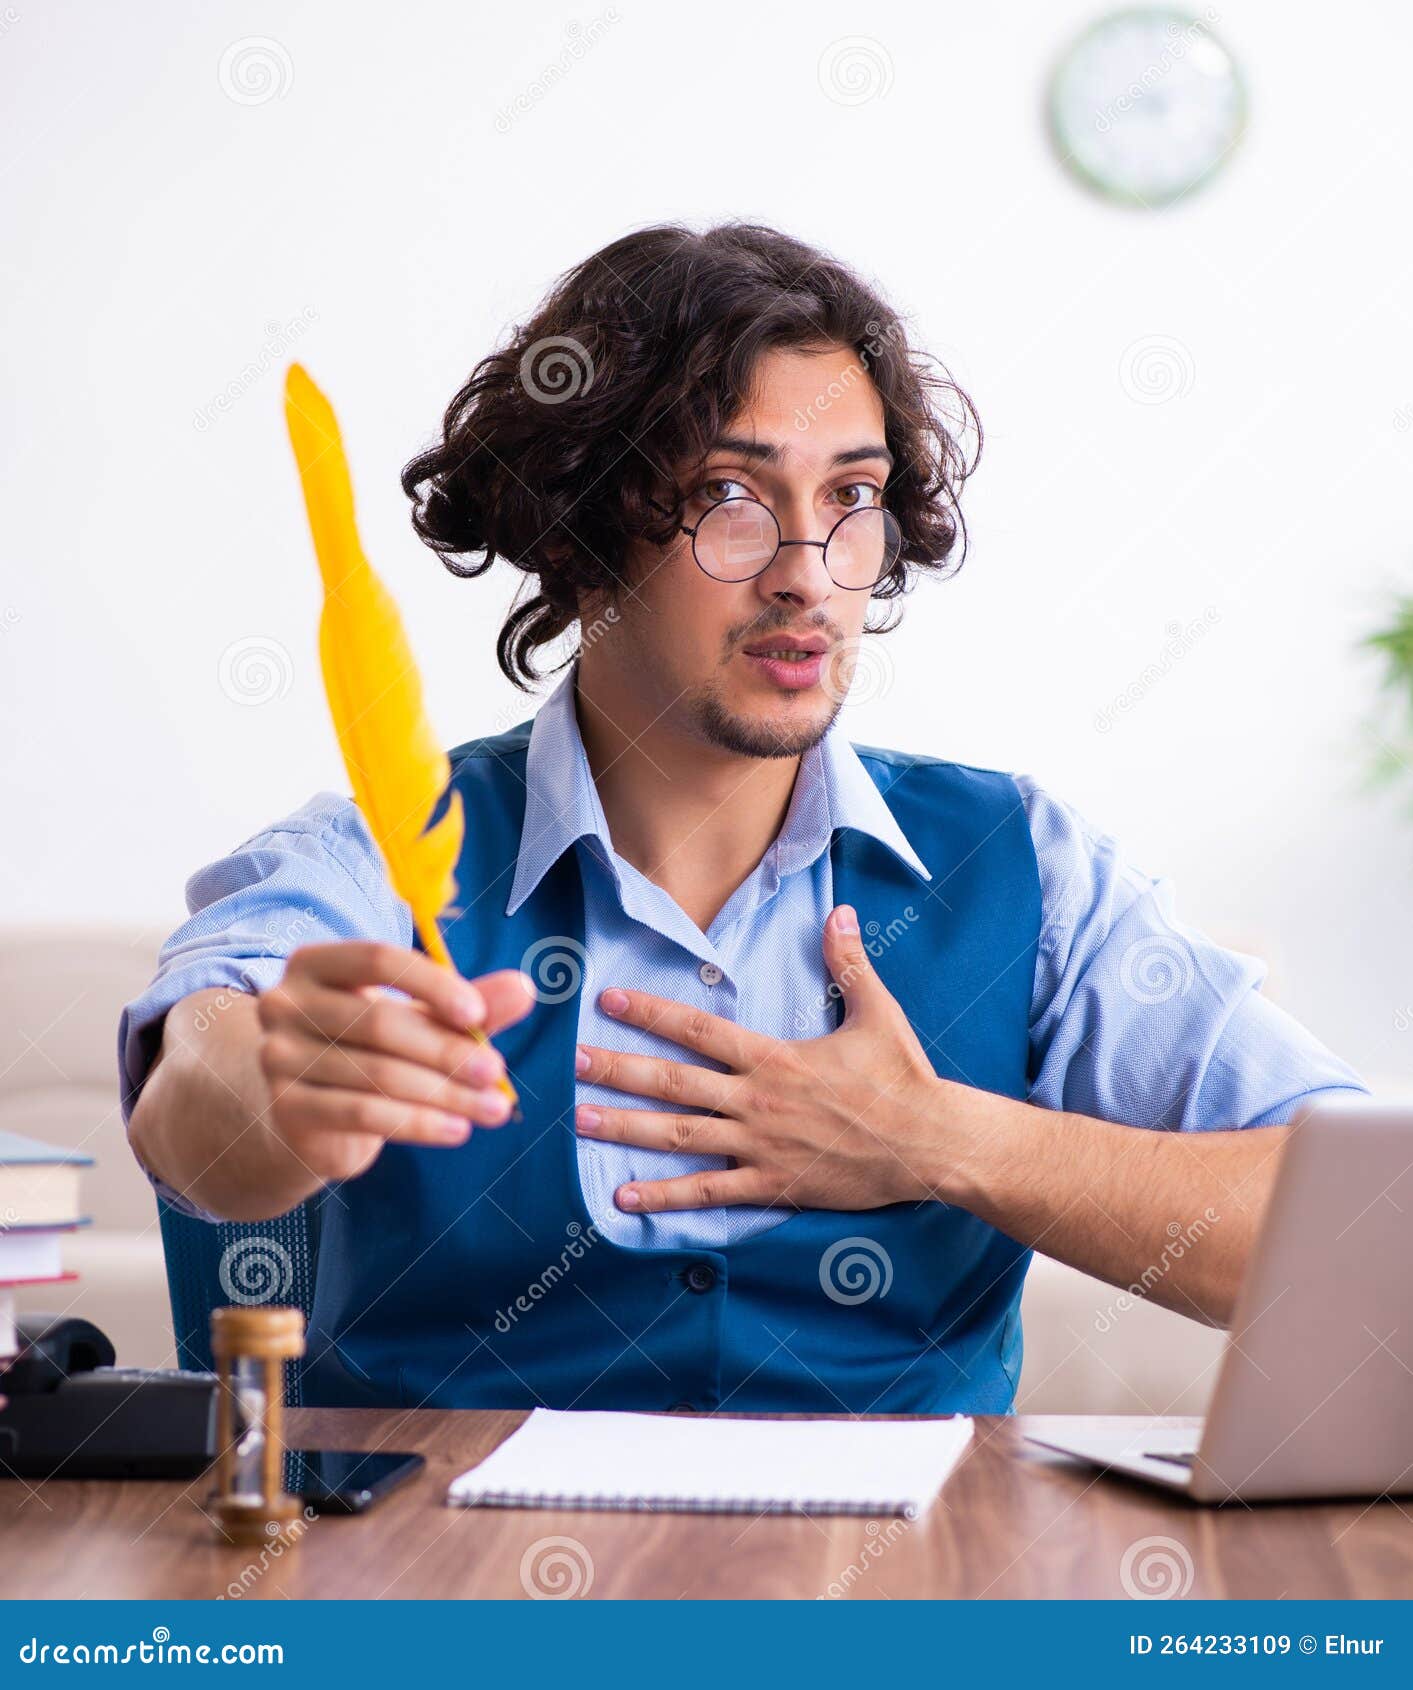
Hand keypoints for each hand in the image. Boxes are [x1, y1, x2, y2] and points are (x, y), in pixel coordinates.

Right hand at [256, 942, 534, 1184]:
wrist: (319, 1116)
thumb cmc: (376, 1048)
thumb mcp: (422, 1017)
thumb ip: (470, 1002)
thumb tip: (524, 988)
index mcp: (317, 963)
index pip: (378, 958)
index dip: (432, 984)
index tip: (478, 1016)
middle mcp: (286, 1003)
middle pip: (379, 1022)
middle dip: (446, 1050)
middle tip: (497, 1072)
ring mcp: (279, 1057)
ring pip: (376, 1074)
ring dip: (445, 1093)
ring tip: (495, 1109)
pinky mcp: (287, 1108)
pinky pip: (362, 1114)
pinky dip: (418, 1123)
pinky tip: (458, 1130)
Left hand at [573, 906, 944, 1213]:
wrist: (931, 1143)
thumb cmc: (904, 1078)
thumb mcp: (878, 1013)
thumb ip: (849, 963)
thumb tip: (839, 911)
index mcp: (775, 1057)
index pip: (699, 1029)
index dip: (651, 1012)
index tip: (609, 1000)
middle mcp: (757, 1100)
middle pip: (674, 1082)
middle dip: (619, 1070)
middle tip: (573, 1063)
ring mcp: (760, 1146)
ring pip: (679, 1136)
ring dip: (626, 1128)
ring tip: (581, 1121)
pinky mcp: (773, 1184)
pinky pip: (709, 1193)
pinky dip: (665, 1198)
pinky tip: (625, 1198)